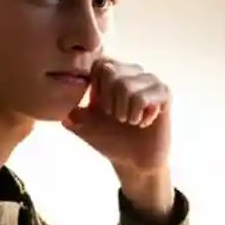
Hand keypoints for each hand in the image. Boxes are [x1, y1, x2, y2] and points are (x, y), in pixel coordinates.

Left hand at [63, 57, 170, 174]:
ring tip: (130, 120)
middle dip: (109, 102)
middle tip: (118, 117)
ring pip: (126, 86)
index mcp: (111, 73)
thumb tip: (60, 106)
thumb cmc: (109, 139)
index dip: (96, 88)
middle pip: (110, 72)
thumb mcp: (82, 124)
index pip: (98, 62)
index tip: (101, 108)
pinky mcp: (164, 93)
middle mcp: (131, 71)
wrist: (133, 161)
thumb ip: (69, 110)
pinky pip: (142, 98)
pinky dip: (138, 116)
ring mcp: (149, 80)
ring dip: (124, 112)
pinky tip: (144, 122)